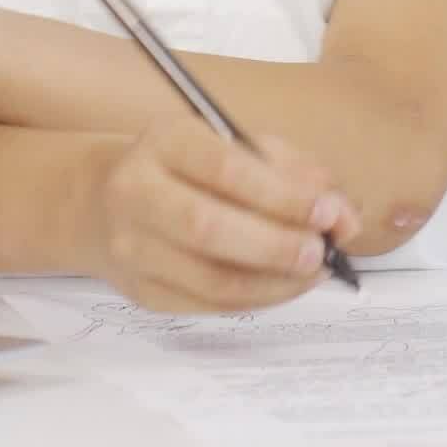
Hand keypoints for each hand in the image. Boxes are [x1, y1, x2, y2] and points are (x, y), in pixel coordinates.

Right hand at [77, 124, 354, 312]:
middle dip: (276, 246)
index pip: (225, 169)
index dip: (281, 195)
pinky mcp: (141, 290)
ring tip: (310, 273)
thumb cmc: (187, 168)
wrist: (103, 200)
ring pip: (209, 278)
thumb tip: (343, 215)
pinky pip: (206, 305)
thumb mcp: (236, 145)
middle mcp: (137, 192)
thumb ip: (294, 172)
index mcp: (166, 141)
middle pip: (208, 228)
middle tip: (320, 252)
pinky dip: (255, 300)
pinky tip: (282, 286)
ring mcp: (133, 247)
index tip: (327, 211)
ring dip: (273, 282)